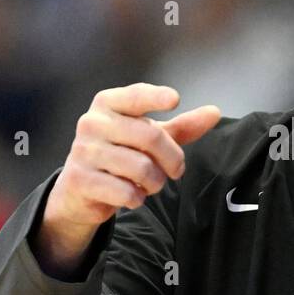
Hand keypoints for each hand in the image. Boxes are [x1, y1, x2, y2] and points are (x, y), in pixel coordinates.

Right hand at [35, 83, 220, 274]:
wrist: (79, 189)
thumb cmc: (120, 154)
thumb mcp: (149, 136)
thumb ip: (181, 126)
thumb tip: (214, 112)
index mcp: (108, 104)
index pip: (135, 96)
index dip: (156, 97)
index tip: (174, 100)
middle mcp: (92, 122)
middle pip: (150, 136)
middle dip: (172, 159)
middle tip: (176, 171)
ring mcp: (83, 151)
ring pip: (141, 168)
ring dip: (155, 183)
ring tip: (149, 184)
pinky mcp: (80, 179)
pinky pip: (126, 191)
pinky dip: (137, 198)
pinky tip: (131, 195)